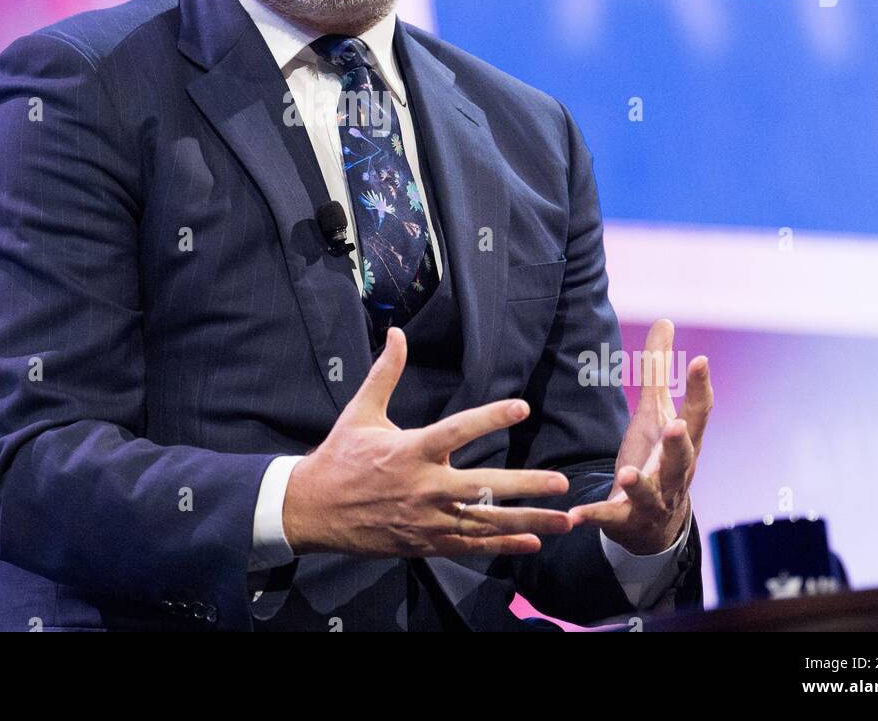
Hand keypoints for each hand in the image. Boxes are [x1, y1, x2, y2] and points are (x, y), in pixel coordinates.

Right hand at [283, 327, 573, 557]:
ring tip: (563, 520)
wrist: (314, 509)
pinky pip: (470, 545)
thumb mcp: (361, 411)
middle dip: (526, 486)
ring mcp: (426, 519)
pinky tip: (531, 542)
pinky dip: (502, 544)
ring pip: (485, 521)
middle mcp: (424, 486)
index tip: (522, 407)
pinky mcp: (425, 542)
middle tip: (561, 484)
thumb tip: (397, 333)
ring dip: (527, 522)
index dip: (491, 417)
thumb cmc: (341, 456)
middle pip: (484, 487)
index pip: (458, 429)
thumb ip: (386, 373)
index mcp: (411, 450)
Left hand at [568, 319, 711, 555]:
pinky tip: (574, 515)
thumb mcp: (657, 412)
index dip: (701, 387)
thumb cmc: (658, 457)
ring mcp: (653, 500)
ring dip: (639, 484)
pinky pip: (610, 519)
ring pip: (650, 493)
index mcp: (683, 443)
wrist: (656, 526)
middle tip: (675, 426)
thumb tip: (665, 320)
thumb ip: (658, 369)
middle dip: (680, 443)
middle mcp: (674, 473)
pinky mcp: (626, 520)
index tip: (700, 360)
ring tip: (627, 474)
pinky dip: (593, 517)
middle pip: (682, 458)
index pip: (698, 414)